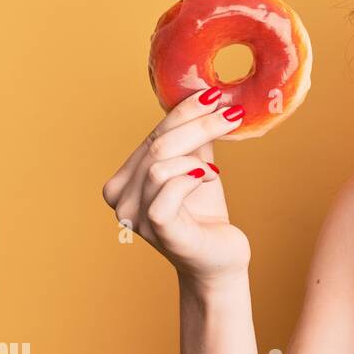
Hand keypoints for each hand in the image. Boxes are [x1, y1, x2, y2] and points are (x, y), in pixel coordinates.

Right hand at [101, 88, 250, 283]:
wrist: (218, 258)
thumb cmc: (204, 213)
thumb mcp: (196, 166)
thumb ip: (191, 139)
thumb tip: (205, 98)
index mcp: (123, 181)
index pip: (152, 135)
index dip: (183, 112)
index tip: (214, 95)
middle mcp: (120, 199)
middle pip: (157, 146)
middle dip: (198, 125)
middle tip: (232, 114)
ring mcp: (135, 217)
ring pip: (160, 164)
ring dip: (196, 156)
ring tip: (214, 169)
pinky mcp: (159, 229)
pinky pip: (168, 188)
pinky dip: (192, 175)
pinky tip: (208, 177)